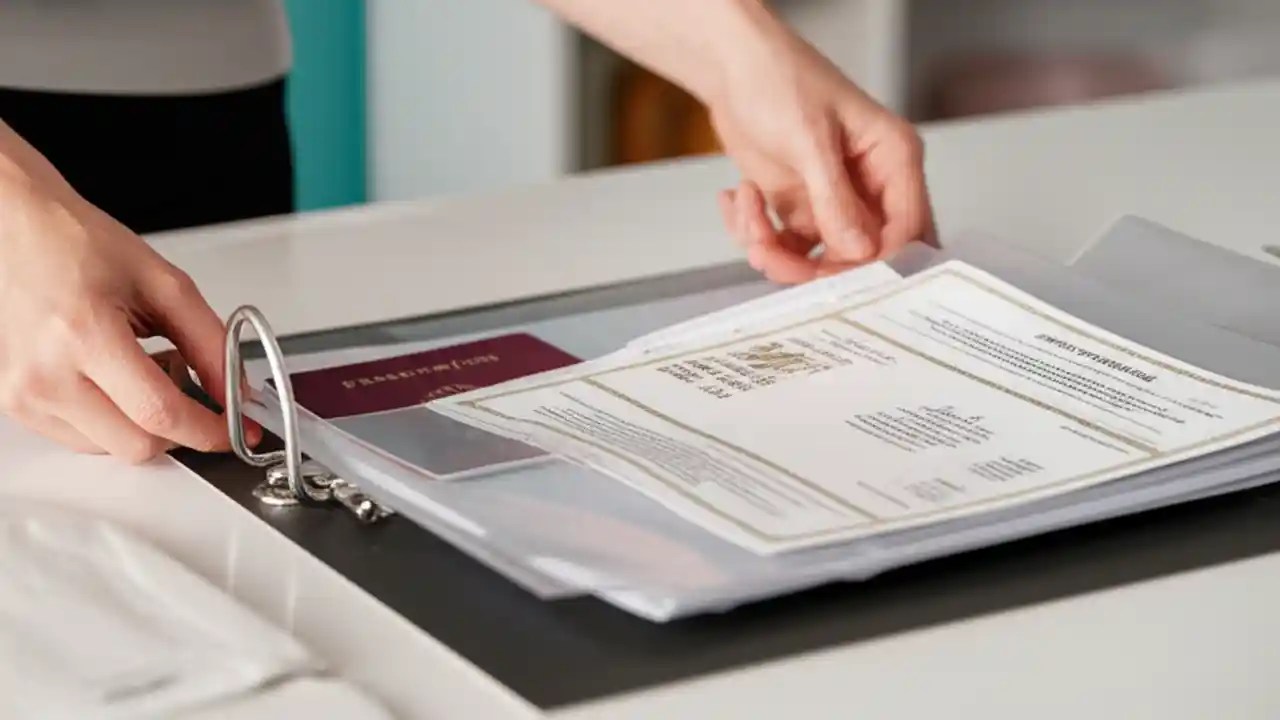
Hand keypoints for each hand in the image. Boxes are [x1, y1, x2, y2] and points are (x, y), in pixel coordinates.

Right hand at [0, 139, 255, 461]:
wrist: (10, 228)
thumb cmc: (74, 243)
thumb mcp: (162, 283)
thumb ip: (209, 341)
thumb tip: (236, 392)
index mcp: (84, 335)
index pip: (160, 414)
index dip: (209, 429)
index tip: (235, 431)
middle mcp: (43, 374)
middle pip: (136, 445)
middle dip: (178, 426)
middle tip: (187, 384)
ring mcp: (20, 394)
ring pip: (108, 449)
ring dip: (140, 423)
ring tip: (139, 369)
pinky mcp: (10, 403)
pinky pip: (77, 438)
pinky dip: (109, 420)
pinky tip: (110, 378)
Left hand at [708, 17, 934, 282]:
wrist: (732, 66)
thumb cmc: (780, 79)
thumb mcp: (809, 139)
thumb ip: (834, 199)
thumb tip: (859, 251)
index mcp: (892, 159)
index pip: (906, 229)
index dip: (875, 261)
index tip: (832, 274)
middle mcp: (869, 185)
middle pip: (859, 256)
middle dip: (809, 264)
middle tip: (769, 251)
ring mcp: (832, 200)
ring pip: (815, 258)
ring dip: (773, 249)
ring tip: (747, 211)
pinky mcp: (798, 206)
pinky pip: (784, 245)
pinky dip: (754, 233)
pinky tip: (739, 196)